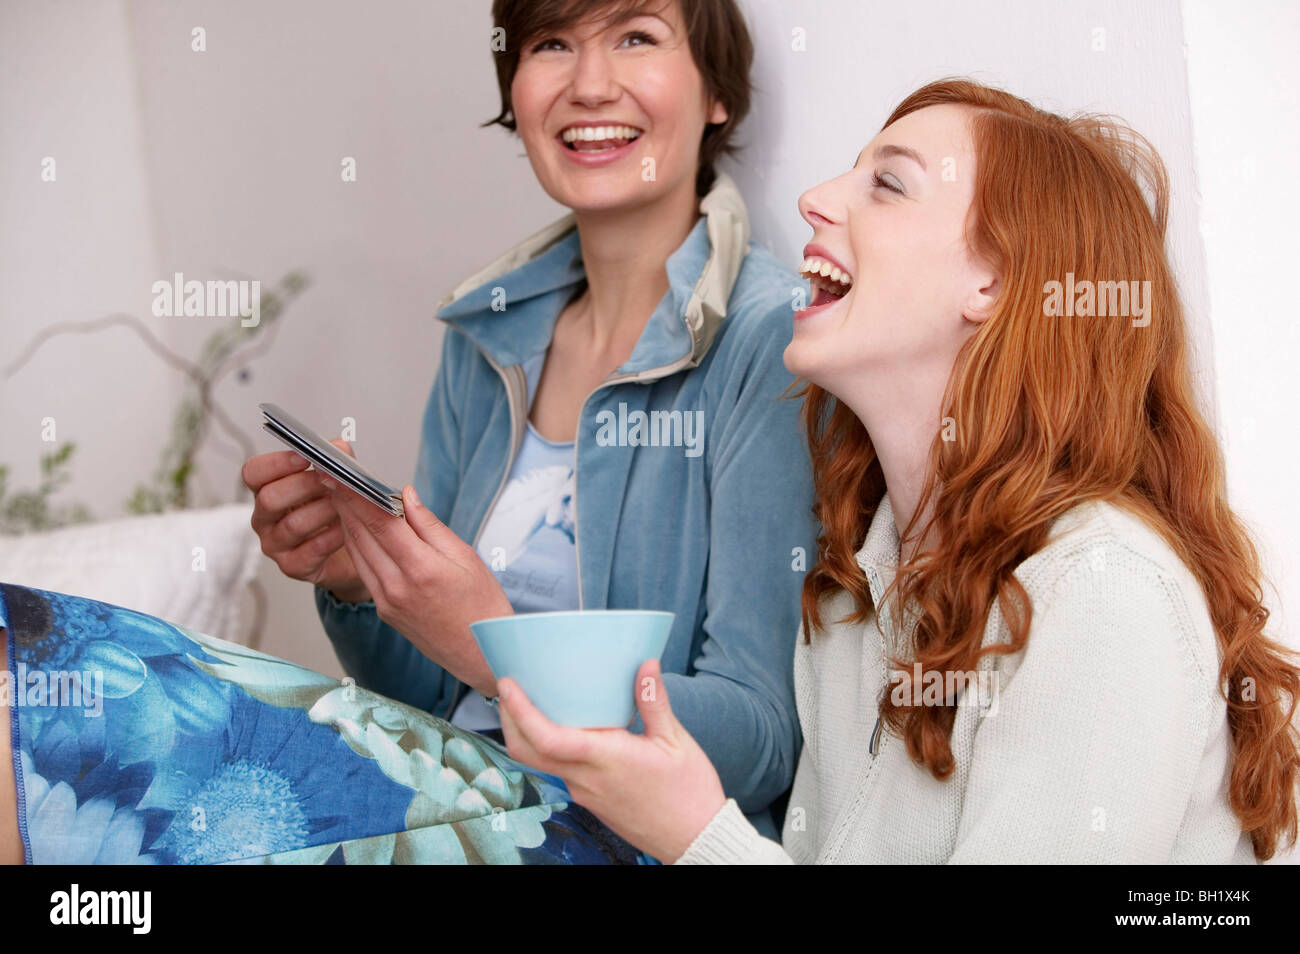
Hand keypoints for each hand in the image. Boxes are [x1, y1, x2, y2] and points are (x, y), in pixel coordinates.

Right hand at [243, 439, 368, 601]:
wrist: (357, 550)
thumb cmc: (338, 510)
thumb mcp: (337, 481)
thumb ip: (336, 461)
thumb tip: (339, 447)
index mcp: (268, 490)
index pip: (253, 473)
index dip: (276, 463)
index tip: (303, 457)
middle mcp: (265, 518)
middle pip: (268, 498)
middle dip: (304, 486)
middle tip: (331, 480)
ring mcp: (275, 545)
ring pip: (291, 525)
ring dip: (323, 512)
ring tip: (345, 505)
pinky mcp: (292, 567)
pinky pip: (309, 552)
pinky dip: (331, 538)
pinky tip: (346, 531)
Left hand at [321, 477, 511, 695]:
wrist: (483, 653)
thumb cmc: (482, 605)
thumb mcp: (465, 557)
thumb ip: (430, 525)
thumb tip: (405, 496)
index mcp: (421, 569)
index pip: (379, 522)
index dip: (356, 495)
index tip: (341, 474)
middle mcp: (396, 587)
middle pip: (361, 536)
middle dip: (343, 503)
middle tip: (329, 477)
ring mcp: (386, 602)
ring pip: (357, 553)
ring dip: (344, 523)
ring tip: (337, 497)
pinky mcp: (384, 611)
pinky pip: (363, 571)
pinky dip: (356, 546)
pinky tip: (355, 530)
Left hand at [497, 659, 726, 863]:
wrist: (694, 838)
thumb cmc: (689, 792)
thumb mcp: (676, 741)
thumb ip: (654, 702)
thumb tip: (645, 664)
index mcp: (606, 759)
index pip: (547, 738)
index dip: (521, 711)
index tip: (509, 685)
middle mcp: (587, 778)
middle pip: (526, 752)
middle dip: (509, 719)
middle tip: (508, 688)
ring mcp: (585, 792)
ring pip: (538, 763)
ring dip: (524, 734)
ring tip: (529, 703)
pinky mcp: (590, 799)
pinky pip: (558, 771)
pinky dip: (547, 747)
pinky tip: (563, 728)